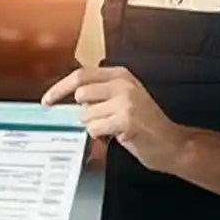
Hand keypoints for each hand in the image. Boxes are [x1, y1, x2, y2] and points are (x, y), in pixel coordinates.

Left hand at [41, 67, 190, 172]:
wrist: (173, 144)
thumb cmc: (144, 125)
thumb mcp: (122, 99)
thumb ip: (98, 93)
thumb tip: (63, 97)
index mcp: (120, 74)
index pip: (80, 75)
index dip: (59, 89)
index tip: (46, 101)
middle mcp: (123, 83)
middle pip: (80, 94)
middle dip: (85, 112)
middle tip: (100, 121)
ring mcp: (126, 100)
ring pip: (86, 114)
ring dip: (95, 126)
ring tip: (114, 129)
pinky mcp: (126, 119)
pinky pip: (94, 128)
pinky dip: (100, 136)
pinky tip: (117, 136)